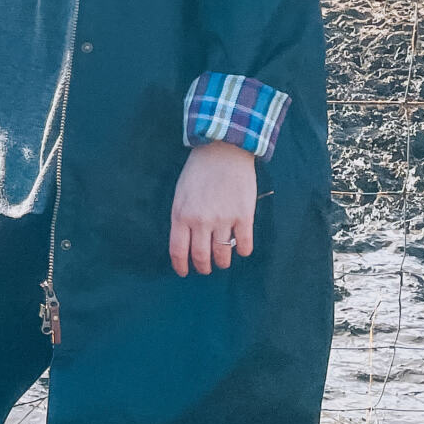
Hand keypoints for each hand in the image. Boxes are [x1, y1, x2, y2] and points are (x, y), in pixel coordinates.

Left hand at [169, 143, 255, 276]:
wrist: (223, 150)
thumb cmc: (198, 171)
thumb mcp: (180, 194)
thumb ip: (182, 218)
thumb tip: (186, 242)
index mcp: (181, 215)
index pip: (178, 251)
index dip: (181, 266)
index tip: (184, 272)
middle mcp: (201, 221)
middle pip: (201, 257)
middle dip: (203, 267)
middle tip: (206, 269)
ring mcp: (223, 219)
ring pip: (223, 254)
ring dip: (223, 262)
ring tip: (223, 261)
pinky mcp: (244, 216)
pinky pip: (244, 245)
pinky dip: (242, 251)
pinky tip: (241, 248)